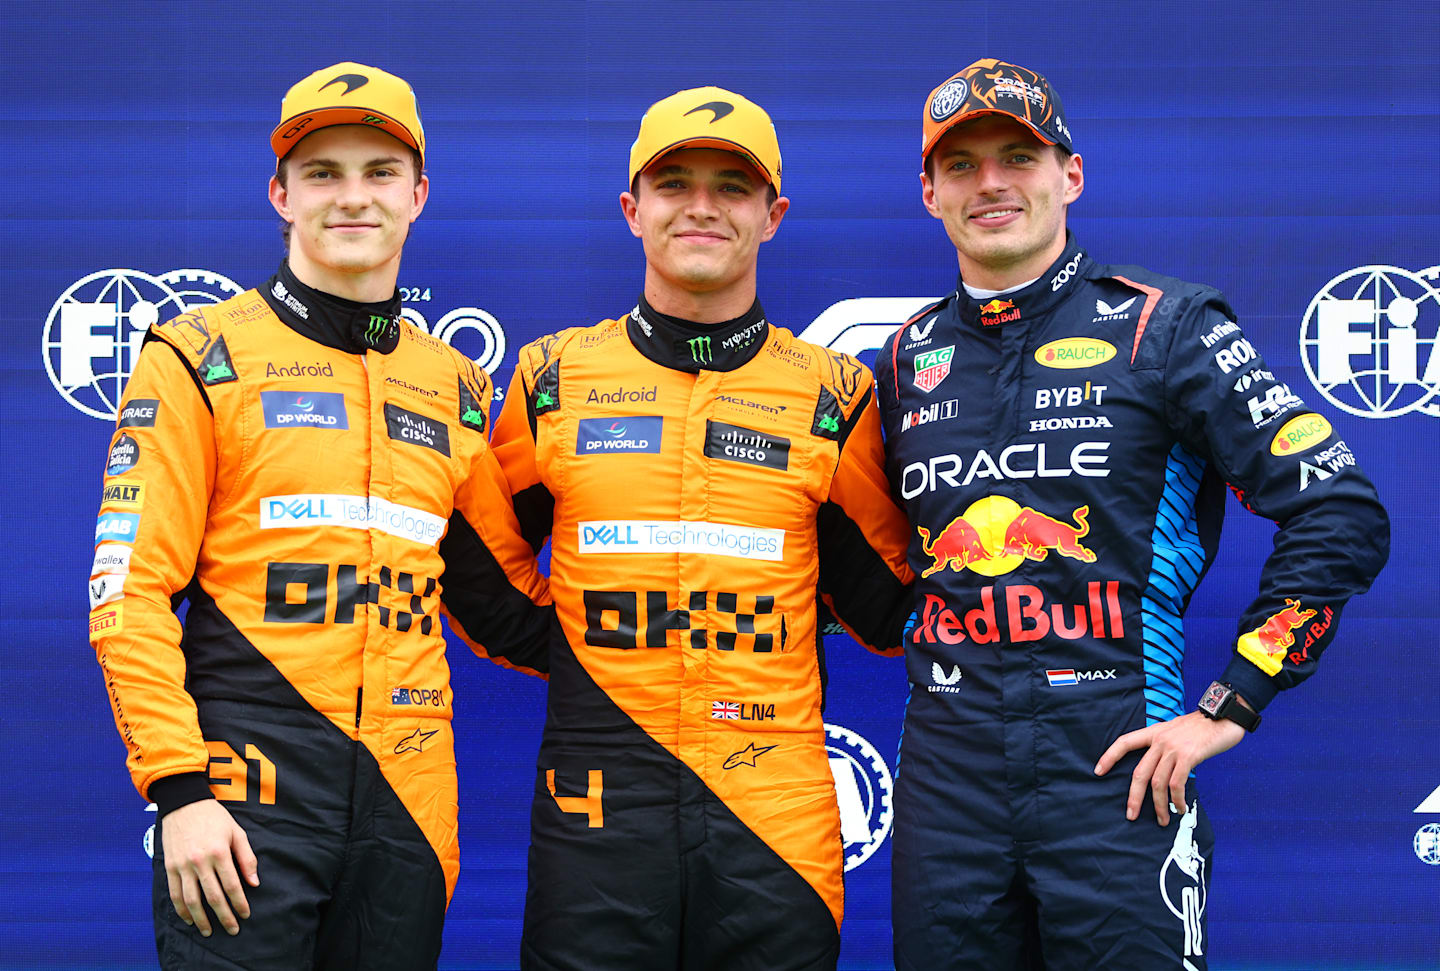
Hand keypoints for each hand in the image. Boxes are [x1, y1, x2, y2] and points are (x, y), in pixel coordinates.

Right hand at [160, 800, 258, 936]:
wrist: (184, 803)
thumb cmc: (214, 817)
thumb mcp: (237, 832)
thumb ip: (247, 857)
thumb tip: (254, 882)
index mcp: (220, 852)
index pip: (232, 885)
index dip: (240, 903)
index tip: (246, 914)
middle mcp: (200, 861)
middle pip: (213, 897)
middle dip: (224, 916)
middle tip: (233, 930)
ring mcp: (182, 866)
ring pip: (192, 900)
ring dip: (201, 919)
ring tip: (209, 931)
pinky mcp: (170, 867)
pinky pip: (175, 894)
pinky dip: (181, 909)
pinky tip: (189, 918)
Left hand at [1093, 711, 1244, 824]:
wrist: (1225, 716)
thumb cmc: (1202, 727)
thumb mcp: (1176, 731)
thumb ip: (1164, 747)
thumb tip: (1158, 770)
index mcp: (1154, 732)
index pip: (1125, 742)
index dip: (1109, 756)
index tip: (1098, 771)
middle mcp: (1160, 740)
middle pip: (1139, 772)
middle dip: (1134, 797)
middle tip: (1131, 815)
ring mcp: (1174, 748)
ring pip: (1158, 782)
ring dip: (1159, 805)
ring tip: (1163, 820)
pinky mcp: (1189, 756)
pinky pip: (1177, 784)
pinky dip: (1176, 800)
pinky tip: (1179, 808)